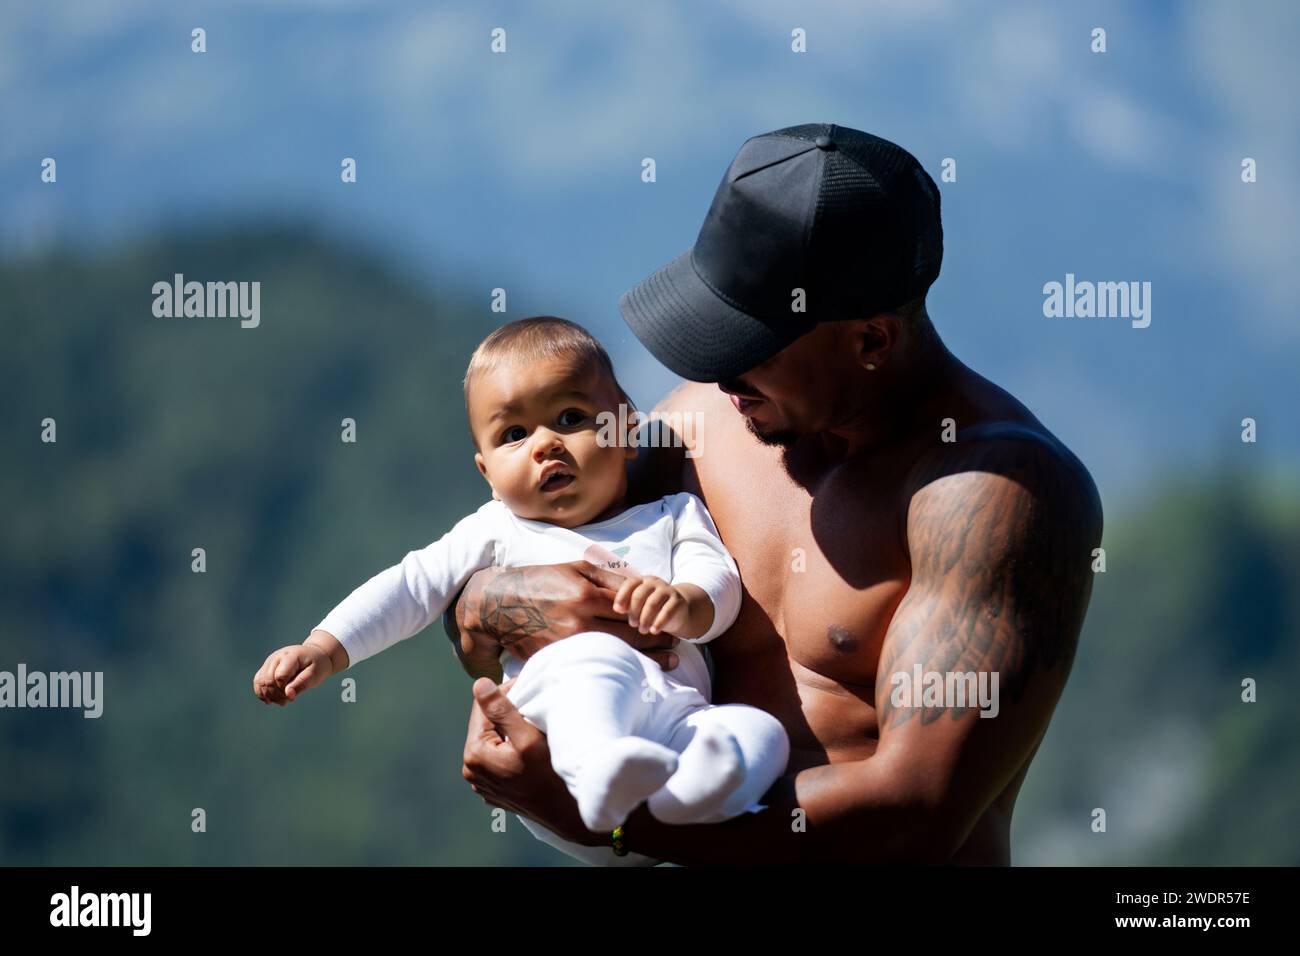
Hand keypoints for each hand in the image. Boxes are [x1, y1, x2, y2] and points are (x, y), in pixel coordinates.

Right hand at [253, 643, 330, 705]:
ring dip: (269, 695)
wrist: (314, 655)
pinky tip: (271, 700)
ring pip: (260, 681)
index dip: (284, 689)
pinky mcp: (266, 667)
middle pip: (268, 680)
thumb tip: (288, 695)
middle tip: (290, 700)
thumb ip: (301, 684)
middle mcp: (276, 657)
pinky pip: (257, 681)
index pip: (279, 676)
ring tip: (283, 701)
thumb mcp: (314, 674)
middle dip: (277, 694)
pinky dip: (262, 693)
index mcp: (290, 656)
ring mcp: (269, 661)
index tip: (294, 695)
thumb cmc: (316, 665)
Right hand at [455, 561, 681, 669]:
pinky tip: (630, 673)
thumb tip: (642, 585)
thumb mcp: (576, 568)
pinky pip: (592, 665)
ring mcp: (567, 644)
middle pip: (628, 637)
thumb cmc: (541, 580)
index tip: (671, 627)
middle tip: (675, 649)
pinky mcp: (556, 659)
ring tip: (665, 663)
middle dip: (656, 644)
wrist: (499, 603)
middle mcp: (579, 622)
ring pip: (614, 655)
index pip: (631, 612)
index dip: (654, 621)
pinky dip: (613, 669)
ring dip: (642, 660)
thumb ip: (610, 578)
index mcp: (586, 596)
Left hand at [461, 677, 601, 846]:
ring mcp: (482, 782)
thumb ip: (501, 710)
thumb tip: (479, 684)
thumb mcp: (527, 738)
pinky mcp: (493, 788)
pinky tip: (528, 749)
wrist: (565, 813)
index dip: (505, 692)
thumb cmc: (550, 775)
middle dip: (506, 712)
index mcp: (474, 754)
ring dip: (508, 730)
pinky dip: (509, 748)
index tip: (527, 687)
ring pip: (492, 740)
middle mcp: (472, 770)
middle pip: (486, 725)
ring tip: (531, 726)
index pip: (482, 708)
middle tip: (532, 705)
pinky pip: (497, 758)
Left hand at [612, 575, 689, 635]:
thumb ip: (628, 605)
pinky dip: (659, 622)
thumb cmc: (653, 608)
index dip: (622, 596)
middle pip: (639, 595)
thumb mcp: (639, 605)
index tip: (618, 610)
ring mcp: (667, 590)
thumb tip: (617, 609)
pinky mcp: (677, 601)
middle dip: (633, 611)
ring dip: (644, 619)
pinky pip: (667, 611)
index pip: (629, 584)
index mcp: (642, 581)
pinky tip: (654, 631)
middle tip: (633, 624)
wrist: (678, 610)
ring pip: (652, 603)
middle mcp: (654, 582)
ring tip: (642, 630)